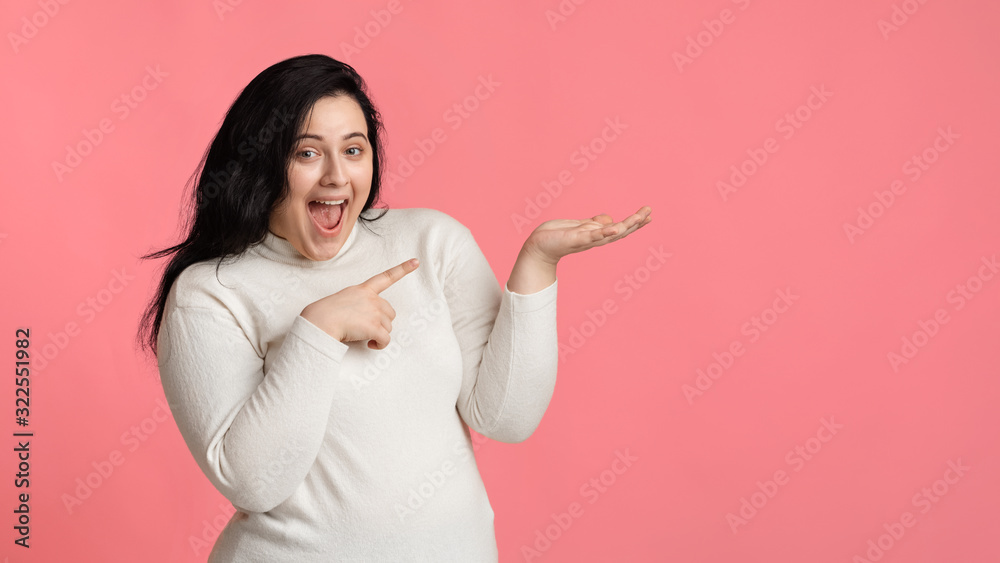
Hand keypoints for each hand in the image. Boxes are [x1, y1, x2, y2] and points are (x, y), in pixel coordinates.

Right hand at [300, 259, 418, 349]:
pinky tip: (370, 345)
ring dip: (379, 334)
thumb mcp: (343, 299)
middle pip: (390, 313)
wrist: (320, 321)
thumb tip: (363, 318)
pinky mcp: (374, 328)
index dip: (402, 269)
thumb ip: (357, 303)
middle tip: (367, 328)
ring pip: (388, 327)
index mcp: (363, 290)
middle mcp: (372, 299)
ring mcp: (374, 313)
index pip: (386, 277)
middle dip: (382, 322)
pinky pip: (385, 340)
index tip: (415, 262)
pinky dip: (380, 345)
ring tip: (363, 335)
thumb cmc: (325, 313)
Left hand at [523, 205, 652, 264]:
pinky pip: (592, 236)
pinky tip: (614, 226)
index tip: (648, 215)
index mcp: (596, 235)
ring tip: (640, 216)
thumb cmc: (557, 236)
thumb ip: (594, 223)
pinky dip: (604, 231)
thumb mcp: (579, 227)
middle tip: (650, 212)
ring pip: (611, 233)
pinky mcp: (576, 239)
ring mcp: (587, 240)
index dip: (634, 223)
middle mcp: (595, 239)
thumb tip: (609, 219)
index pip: (620, 229)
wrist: (539, 247)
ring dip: (627, 225)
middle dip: (636, 222)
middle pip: (620, 232)